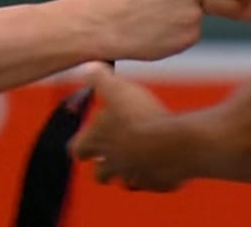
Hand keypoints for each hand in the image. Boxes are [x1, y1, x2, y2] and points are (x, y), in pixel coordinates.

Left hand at [68, 63, 183, 191]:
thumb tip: (88, 66)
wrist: (173, 143)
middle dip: (103, 166)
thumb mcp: (116, 88)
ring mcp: (136, 177)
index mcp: (97, 143)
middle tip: (110, 156)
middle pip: (100, 174)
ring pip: (127, 181)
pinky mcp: (159, 184)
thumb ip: (100, 78)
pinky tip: (163, 163)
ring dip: (130, 171)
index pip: (77, 150)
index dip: (81, 144)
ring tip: (138, 158)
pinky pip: (153, 183)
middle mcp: (113, 164)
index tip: (85, 140)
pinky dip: (155, 176)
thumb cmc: (140, 116)